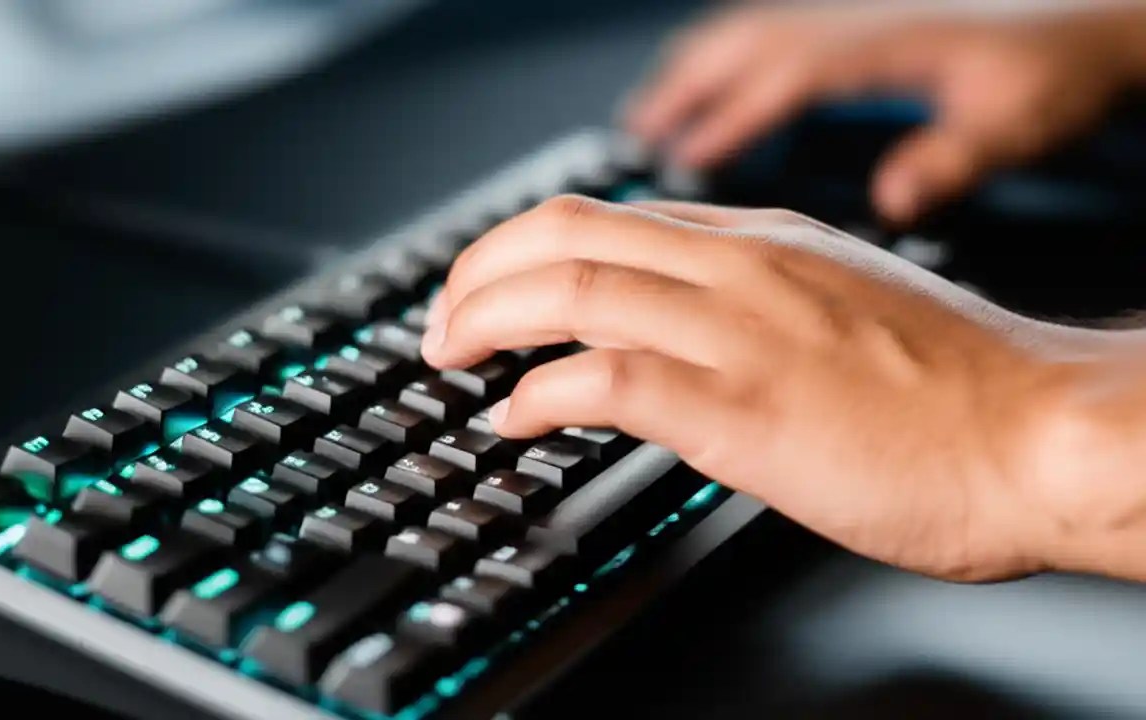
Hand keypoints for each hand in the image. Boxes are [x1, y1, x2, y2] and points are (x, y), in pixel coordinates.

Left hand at [420, 195, 1145, 581]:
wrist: (1034, 433)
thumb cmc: (952, 387)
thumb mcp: (839, 305)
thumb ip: (757, 302)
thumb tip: (684, 328)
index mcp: (758, 241)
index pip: (603, 216)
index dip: (520, 250)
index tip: (485, 289)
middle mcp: (736, 269)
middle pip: (562, 235)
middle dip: (476, 274)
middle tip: (442, 323)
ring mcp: (735, 333)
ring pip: (568, 291)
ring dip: (485, 322)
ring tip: (450, 357)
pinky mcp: (741, 408)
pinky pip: (606, 381)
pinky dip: (539, 396)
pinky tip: (515, 418)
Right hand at [623, 0, 1145, 224]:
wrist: (1088, 26)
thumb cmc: (1057, 73)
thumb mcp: (1016, 122)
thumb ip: (953, 158)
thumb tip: (895, 196)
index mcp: (881, 45)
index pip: (782, 79)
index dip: (727, 120)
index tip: (682, 162)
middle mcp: (853, 23)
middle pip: (741, 45)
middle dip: (679, 90)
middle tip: (633, 135)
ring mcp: (847, 20)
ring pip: (743, 35)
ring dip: (688, 73)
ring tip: (643, 117)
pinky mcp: (851, 30)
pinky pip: (764, 38)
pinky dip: (720, 65)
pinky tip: (710, 96)